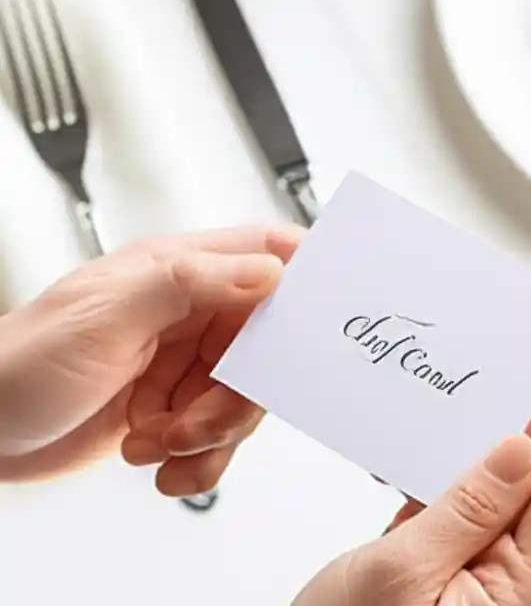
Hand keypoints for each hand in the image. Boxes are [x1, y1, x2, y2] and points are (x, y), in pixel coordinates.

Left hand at [0, 226, 301, 493]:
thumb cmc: (19, 364)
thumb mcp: (105, 318)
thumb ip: (188, 283)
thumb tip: (268, 267)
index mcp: (177, 271)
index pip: (267, 254)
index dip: (302, 281)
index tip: (314, 324)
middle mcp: (188, 312)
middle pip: (267, 345)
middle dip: (240, 395)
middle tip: (195, 420)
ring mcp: (185, 362)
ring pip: (246, 398)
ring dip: (210, 434)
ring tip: (159, 442)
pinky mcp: (176, 408)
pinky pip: (219, 435)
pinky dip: (197, 460)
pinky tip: (157, 461)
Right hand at [294, 397, 530, 604]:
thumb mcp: (399, 576)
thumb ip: (465, 509)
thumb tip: (520, 447)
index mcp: (520, 593)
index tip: (528, 378)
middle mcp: (509, 587)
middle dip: (513, 430)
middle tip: (480, 379)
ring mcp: (474, 582)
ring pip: (493, 497)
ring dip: (467, 451)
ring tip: (439, 408)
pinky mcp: (438, 578)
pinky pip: (454, 514)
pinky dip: (435, 478)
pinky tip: (408, 454)